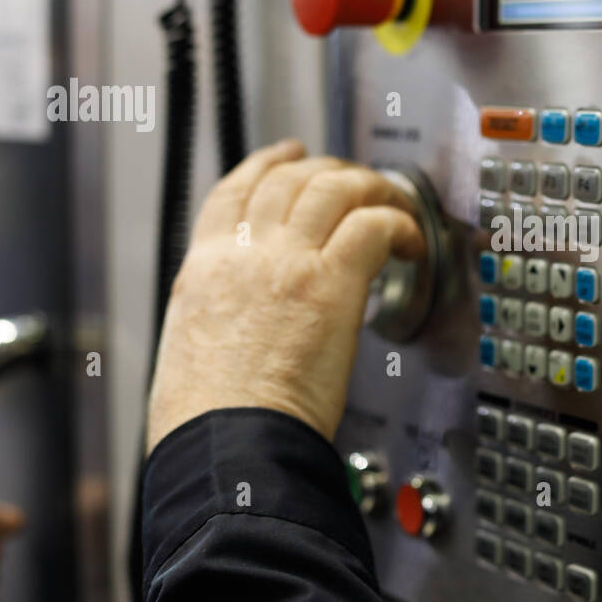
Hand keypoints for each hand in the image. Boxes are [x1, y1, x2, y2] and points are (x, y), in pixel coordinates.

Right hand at [146, 140, 425, 451]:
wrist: (227, 444)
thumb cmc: (210, 422)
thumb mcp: (190, 350)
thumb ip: (219, 318)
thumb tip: (243, 327)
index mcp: (204, 270)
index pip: (234, 193)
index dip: (266, 165)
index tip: (288, 156)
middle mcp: (244, 253)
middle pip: (292, 178)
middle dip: (332, 170)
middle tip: (360, 181)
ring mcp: (288, 262)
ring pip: (336, 187)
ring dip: (373, 188)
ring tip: (395, 204)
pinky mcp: (331, 283)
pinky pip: (374, 226)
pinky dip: (400, 224)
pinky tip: (410, 243)